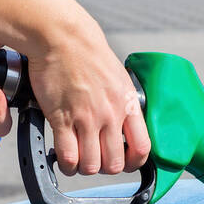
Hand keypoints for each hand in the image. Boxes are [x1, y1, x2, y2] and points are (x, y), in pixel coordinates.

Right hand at [23, 16, 150, 175]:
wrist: (61, 36)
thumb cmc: (87, 53)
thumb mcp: (118, 77)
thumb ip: (122, 103)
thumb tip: (123, 126)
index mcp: (128, 104)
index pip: (142, 148)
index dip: (133, 163)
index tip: (123, 162)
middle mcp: (110, 114)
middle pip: (114, 164)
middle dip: (104, 168)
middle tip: (94, 158)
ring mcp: (87, 118)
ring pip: (91, 166)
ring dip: (83, 167)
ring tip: (76, 157)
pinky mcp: (62, 119)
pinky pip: (68, 157)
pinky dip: (65, 164)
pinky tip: (61, 155)